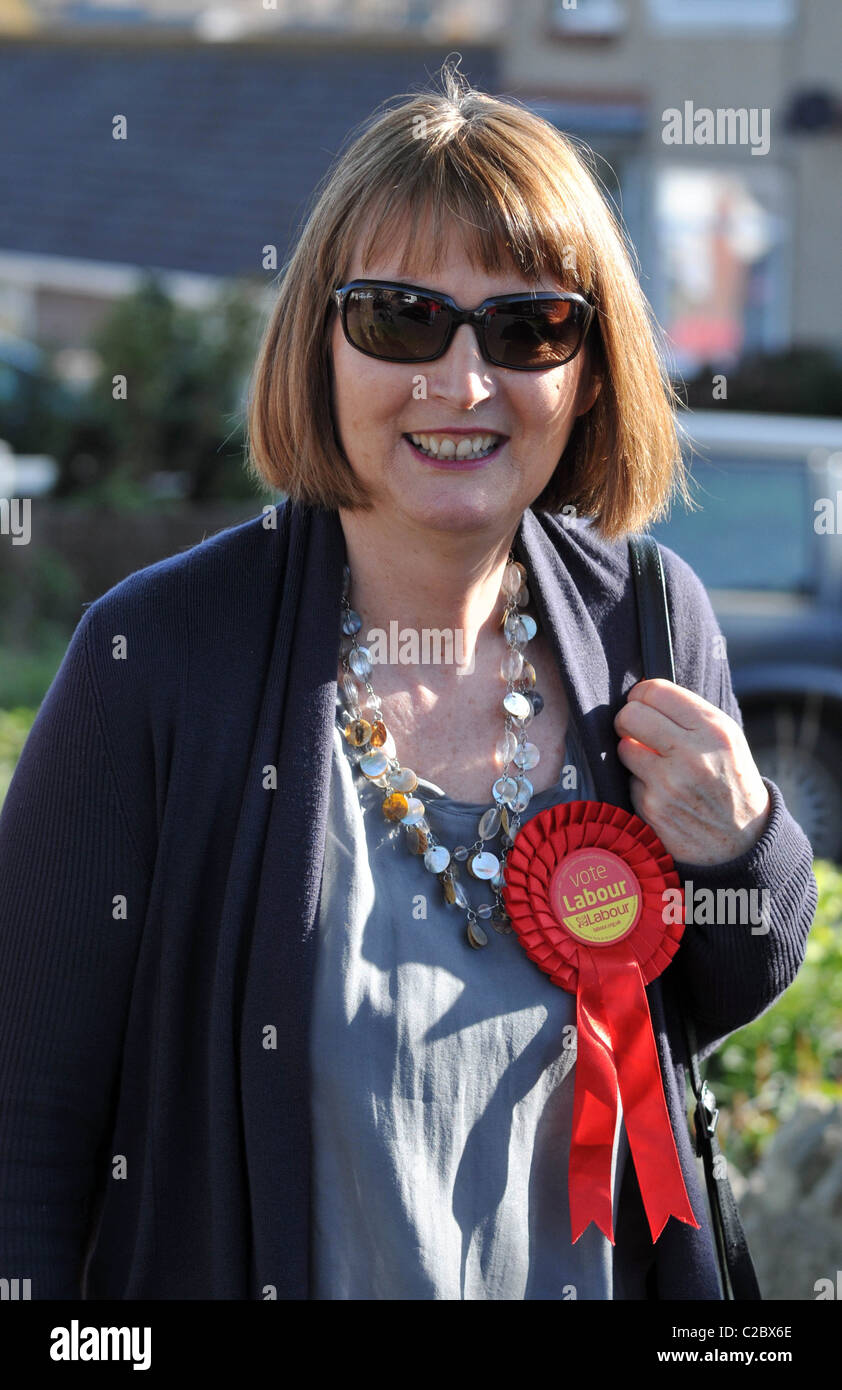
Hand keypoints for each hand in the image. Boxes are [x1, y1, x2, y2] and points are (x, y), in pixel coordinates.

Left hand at [613, 678, 771, 865]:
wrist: (744, 840)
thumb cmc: (730, 781)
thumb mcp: (728, 740)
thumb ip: (689, 715)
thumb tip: (643, 695)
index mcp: (713, 730)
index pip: (655, 691)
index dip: (640, 694)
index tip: (640, 701)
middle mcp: (691, 754)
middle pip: (630, 715)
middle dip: (628, 720)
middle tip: (635, 729)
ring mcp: (669, 783)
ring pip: (623, 747)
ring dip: (632, 753)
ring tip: (655, 763)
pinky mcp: (652, 808)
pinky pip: (629, 781)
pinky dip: (641, 785)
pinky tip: (663, 793)